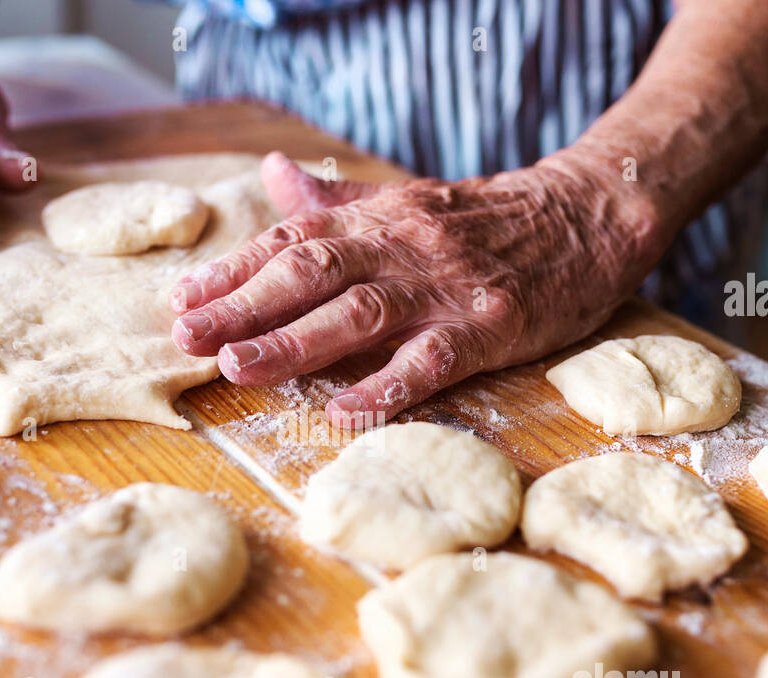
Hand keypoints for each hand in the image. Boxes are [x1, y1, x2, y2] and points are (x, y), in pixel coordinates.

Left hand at [171, 151, 662, 427]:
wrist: (586, 216)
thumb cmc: (488, 221)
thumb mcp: (408, 201)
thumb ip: (337, 201)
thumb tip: (273, 174)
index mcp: (378, 219)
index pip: (291, 241)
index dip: (233, 270)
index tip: (182, 300)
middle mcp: (402, 247)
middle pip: (311, 273)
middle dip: (243, 306)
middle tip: (186, 338)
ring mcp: (444, 289)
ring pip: (359, 312)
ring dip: (294, 342)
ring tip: (238, 368)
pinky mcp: (487, 328)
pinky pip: (431, 361)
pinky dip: (386, 387)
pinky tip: (345, 413)